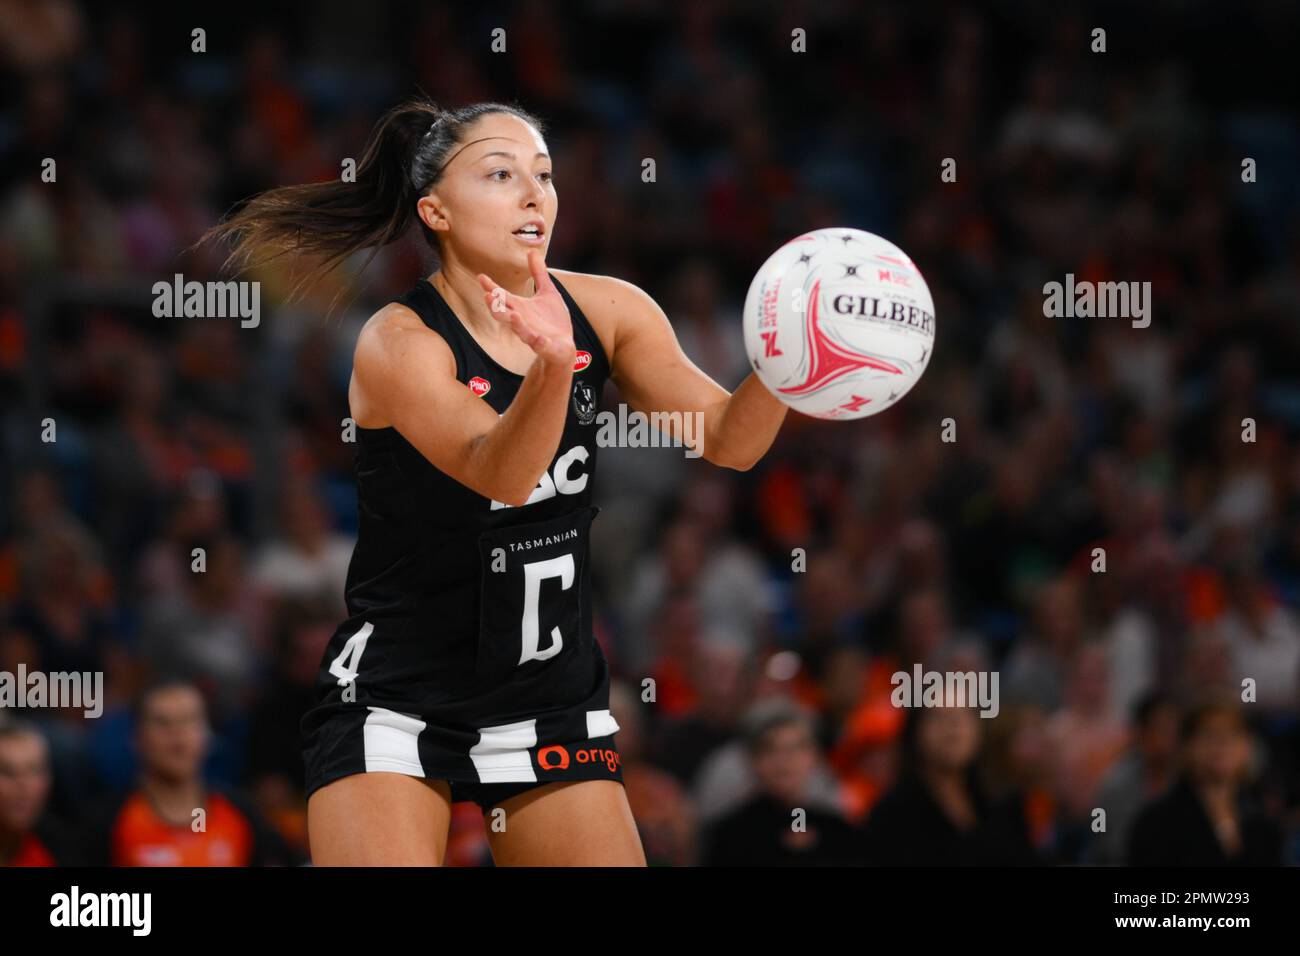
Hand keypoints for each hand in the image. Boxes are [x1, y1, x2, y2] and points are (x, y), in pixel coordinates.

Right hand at [476, 249, 574, 368]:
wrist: (563, 346)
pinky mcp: (545, 346)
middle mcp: (522, 321)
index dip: (491, 288)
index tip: (481, 277)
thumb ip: (539, 273)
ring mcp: (532, 335)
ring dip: (515, 323)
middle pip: (504, 314)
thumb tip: (532, 251)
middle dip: (496, 306)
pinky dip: (539, 342)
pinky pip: (540, 345)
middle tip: (488, 296)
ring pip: (520, 331)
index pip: (502, 297)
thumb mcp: (547, 292)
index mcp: (520, 308)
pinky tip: (540, 339)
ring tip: (513, 314)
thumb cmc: (553, 320)